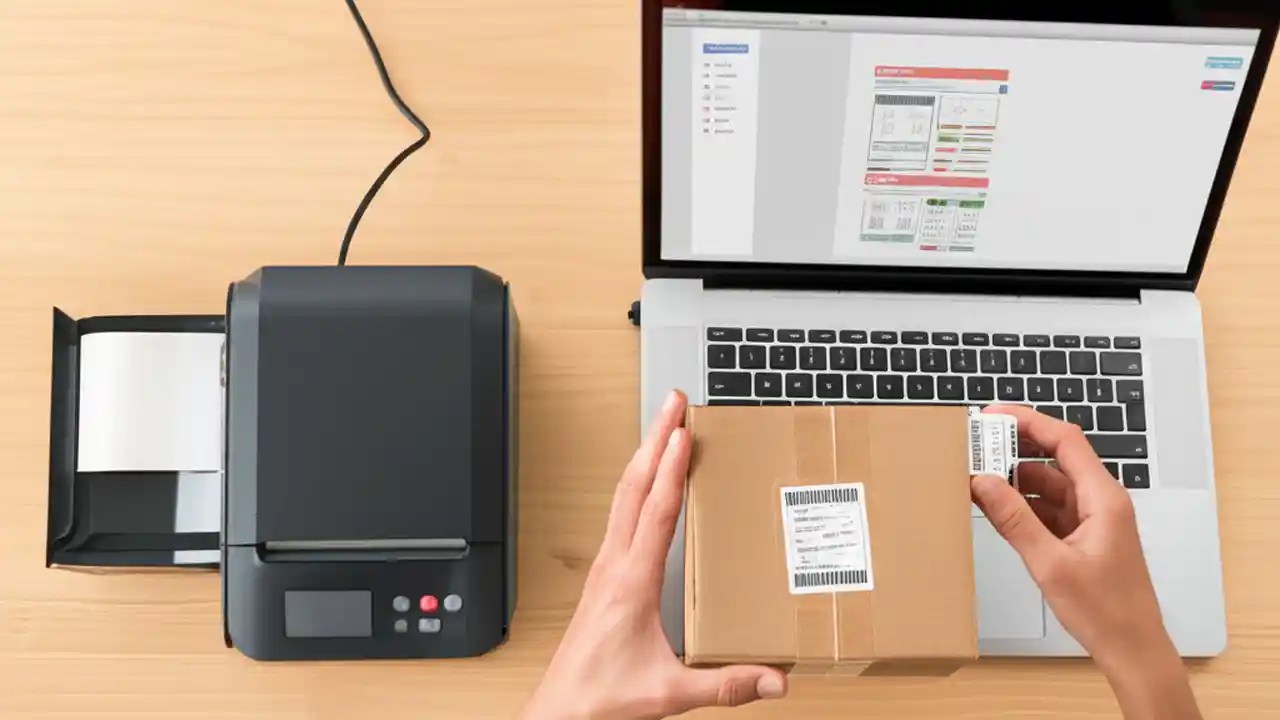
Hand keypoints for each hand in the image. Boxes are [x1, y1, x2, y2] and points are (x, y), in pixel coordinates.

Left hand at [521, 390, 786, 719]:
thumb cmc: (602, 697)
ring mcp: (604, 567)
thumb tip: (775, 679)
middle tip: (672, 402)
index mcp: (631, 583)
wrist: (560, 711)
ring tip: (663, 425)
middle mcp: (614, 565)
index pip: (656, 512)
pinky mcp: (603, 576)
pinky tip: (647, 480)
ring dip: (644, 455)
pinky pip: (620, 515)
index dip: (672, 470)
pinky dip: (637, 485)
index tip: (683, 432)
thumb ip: (726, 685)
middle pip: (635, 486)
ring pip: (623, 495)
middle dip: (655, 439)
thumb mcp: (671, 694)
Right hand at [973, 405, 1198, 719]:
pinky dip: (1022, 506)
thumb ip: (1014, 520)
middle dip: (1014, 450)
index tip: (993, 415)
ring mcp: (1091, 520)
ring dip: (1014, 481)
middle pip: (1054, 459)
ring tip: (977, 479)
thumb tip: (983, 482)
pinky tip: (995, 509)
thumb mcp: (1050, 564)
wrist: (1133, 650)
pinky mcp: (1081, 537)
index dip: (1028, 421)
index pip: (1065, 440)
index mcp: (1103, 499)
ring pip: (1047, 485)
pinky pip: (1047, 509)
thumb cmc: (1106, 612)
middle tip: (976, 447)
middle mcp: (1100, 502)